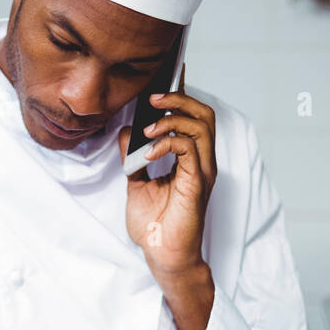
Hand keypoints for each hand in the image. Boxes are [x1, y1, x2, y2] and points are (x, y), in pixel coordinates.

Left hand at [119, 88, 216, 280]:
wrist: (162, 256)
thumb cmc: (154, 226)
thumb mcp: (136, 183)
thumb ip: (133, 157)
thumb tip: (126, 130)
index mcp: (190, 159)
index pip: (193, 117)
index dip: (183, 93)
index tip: (168, 74)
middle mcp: (201, 162)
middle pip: (204, 114)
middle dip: (179, 98)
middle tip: (152, 98)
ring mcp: (202, 171)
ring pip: (202, 125)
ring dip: (173, 117)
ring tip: (149, 124)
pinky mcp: (197, 184)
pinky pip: (189, 149)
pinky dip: (168, 143)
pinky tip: (149, 152)